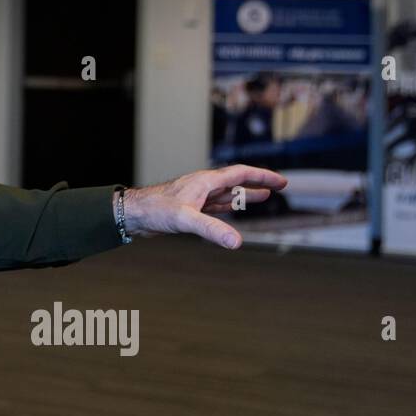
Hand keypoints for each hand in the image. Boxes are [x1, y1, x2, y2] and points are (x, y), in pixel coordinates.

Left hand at [120, 164, 287, 248]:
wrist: (133, 214)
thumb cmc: (155, 210)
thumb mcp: (186, 219)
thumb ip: (211, 230)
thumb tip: (237, 242)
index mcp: (205, 181)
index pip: (240, 174)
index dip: (262, 176)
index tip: (281, 182)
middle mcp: (202, 186)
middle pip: (237, 181)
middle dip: (258, 183)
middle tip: (279, 186)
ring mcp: (196, 197)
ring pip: (227, 194)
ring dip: (245, 195)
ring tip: (264, 197)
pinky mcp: (189, 209)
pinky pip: (215, 206)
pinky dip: (228, 207)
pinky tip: (233, 209)